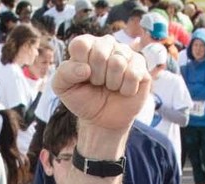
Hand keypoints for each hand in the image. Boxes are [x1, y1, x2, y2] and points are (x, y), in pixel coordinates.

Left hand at [52, 34, 150, 148]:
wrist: (103, 119)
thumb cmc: (83, 99)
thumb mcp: (63, 88)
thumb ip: (64, 73)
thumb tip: (85, 69)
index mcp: (86, 44)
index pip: (81, 45)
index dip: (80, 65)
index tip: (82, 76)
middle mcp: (107, 44)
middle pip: (100, 54)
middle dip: (96, 77)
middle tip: (97, 83)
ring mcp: (126, 54)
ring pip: (118, 63)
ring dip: (111, 83)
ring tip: (110, 86)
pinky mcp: (141, 66)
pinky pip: (133, 74)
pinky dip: (126, 89)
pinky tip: (123, 90)